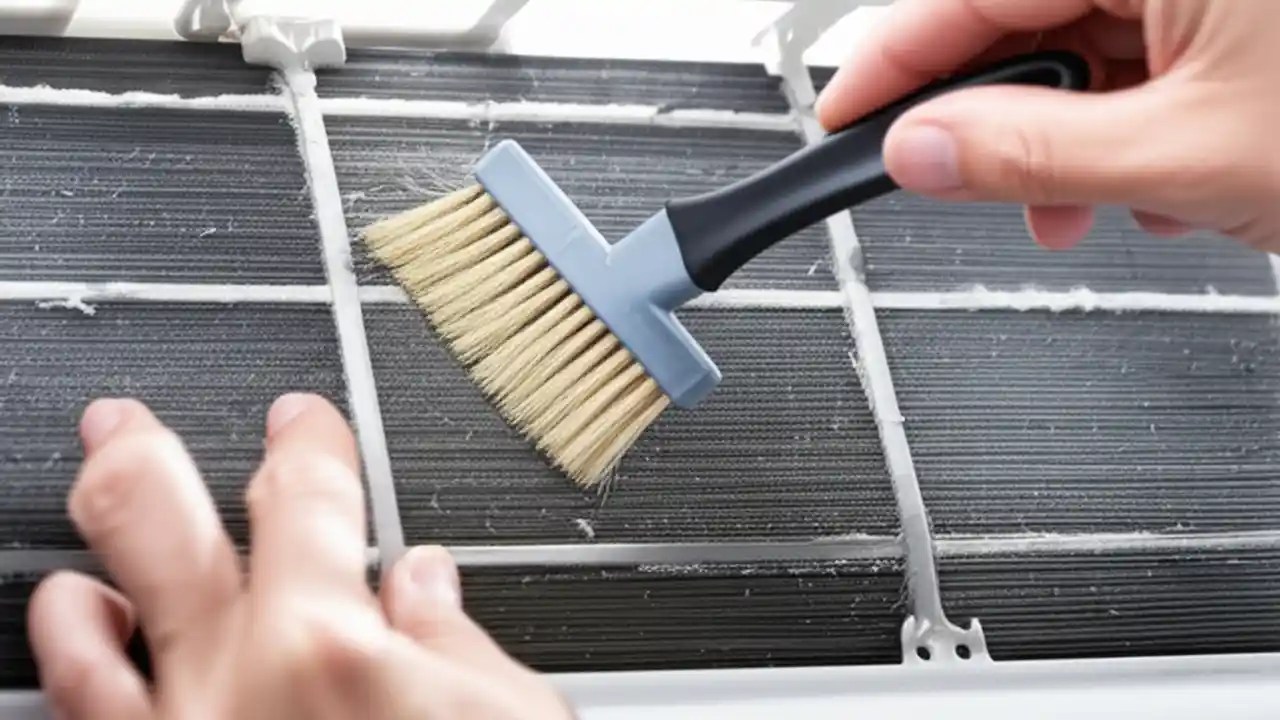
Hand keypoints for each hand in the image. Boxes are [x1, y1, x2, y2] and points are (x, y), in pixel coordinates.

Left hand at [27, 394, 573, 719]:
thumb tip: (425, 582)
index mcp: (335, 648)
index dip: (306, 442)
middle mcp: (234, 686)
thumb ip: (458, 640)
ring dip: (82, 558)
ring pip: (85, 622)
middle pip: (159, 525)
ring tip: (84, 520)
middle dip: (138, 458)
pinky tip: (74, 636)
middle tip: (123, 428)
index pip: (308, 495)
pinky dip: (68, 662)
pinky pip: (81, 718)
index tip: (301, 425)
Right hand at [816, 0, 1279, 250]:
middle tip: (954, 181)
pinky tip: (1149, 185)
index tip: (844, 118)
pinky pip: (1135, 63)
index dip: (893, 61)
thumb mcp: (1186, 154)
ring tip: (1077, 208)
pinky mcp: (1229, 23)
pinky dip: (1121, 130)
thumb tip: (918, 150)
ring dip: (1061, 141)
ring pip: (1078, 51)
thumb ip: (1033, 152)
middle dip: (991, 117)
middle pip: (1021, 23)